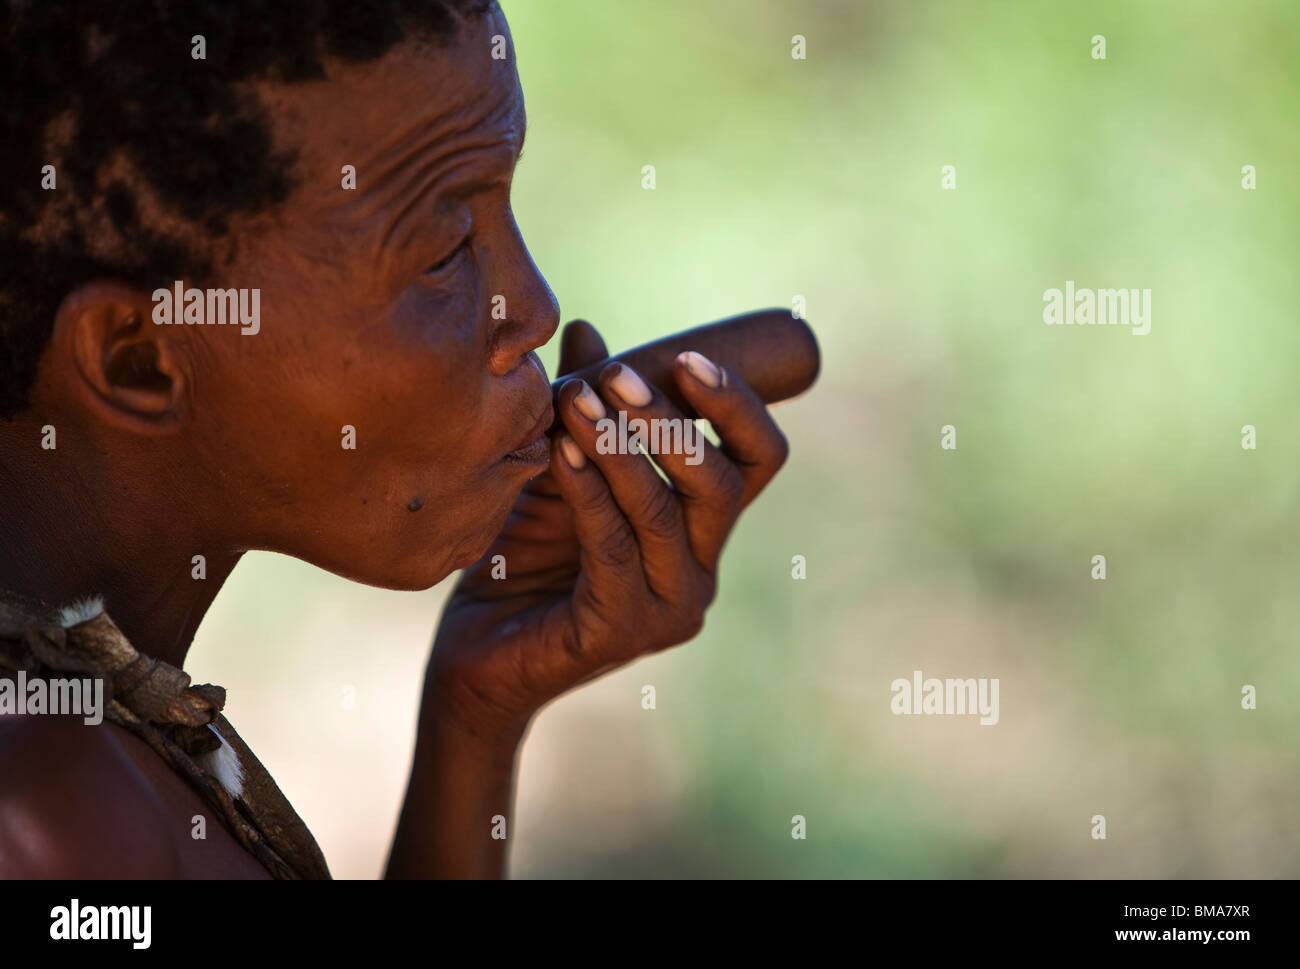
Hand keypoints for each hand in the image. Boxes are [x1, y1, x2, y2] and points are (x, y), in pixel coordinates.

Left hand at [425, 319, 789, 743]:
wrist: (477, 653)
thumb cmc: (522, 558)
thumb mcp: (556, 469)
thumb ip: (582, 410)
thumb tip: (586, 328)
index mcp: (703, 528)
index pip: (759, 459)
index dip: (738, 405)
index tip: (687, 357)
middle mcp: (701, 569)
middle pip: (722, 481)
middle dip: (669, 419)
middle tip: (614, 376)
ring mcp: (670, 607)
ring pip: (665, 511)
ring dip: (619, 447)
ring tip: (571, 400)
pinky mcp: (625, 632)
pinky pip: (614, 547)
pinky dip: (588, 491)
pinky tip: (557, 451)